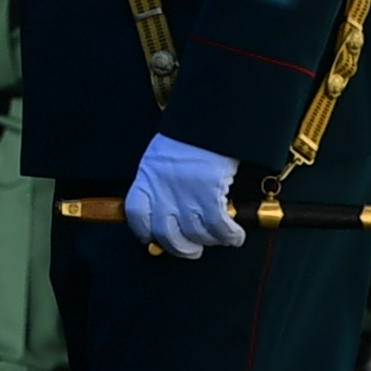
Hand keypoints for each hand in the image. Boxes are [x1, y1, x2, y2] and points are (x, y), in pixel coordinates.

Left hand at [123, 137, 246, 257]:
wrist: (209, 120)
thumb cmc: (187, 137)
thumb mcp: (160, 158)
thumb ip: (157, 183)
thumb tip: (163, 209)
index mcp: (147, 179)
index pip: (136, 216)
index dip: (144, 232)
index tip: (153, 239)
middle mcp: (163, 191)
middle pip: (166, 234)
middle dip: (180, 248)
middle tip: (191, 249)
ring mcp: (186, 195)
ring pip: (195, 234)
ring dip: (208, 241)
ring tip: (217, 239)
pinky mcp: (210, 194)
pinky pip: (219, 227)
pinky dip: (229, 236)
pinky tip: (234, 237)